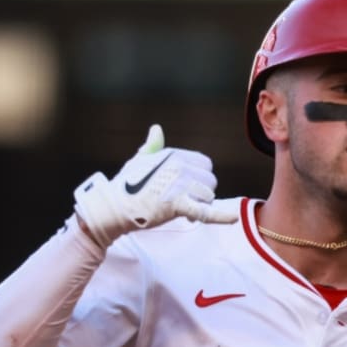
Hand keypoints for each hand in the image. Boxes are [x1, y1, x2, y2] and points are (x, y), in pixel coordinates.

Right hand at [72, 124, 238, 247]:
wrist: (113, 206)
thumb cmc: (126, 184)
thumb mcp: (139, 160)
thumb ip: (152, 146)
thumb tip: (157, 129)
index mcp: (174, 154)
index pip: (205, 165)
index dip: (198, 178)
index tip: (184, 188)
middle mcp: (180, 166)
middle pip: (210, 181)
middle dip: (200, 193)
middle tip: (181, 202)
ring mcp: (180, 184)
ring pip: (208, 196)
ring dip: (198, 205)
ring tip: (180, 211)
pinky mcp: (178, 204)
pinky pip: (206, 211)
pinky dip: (221, 216)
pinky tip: (234, 217)